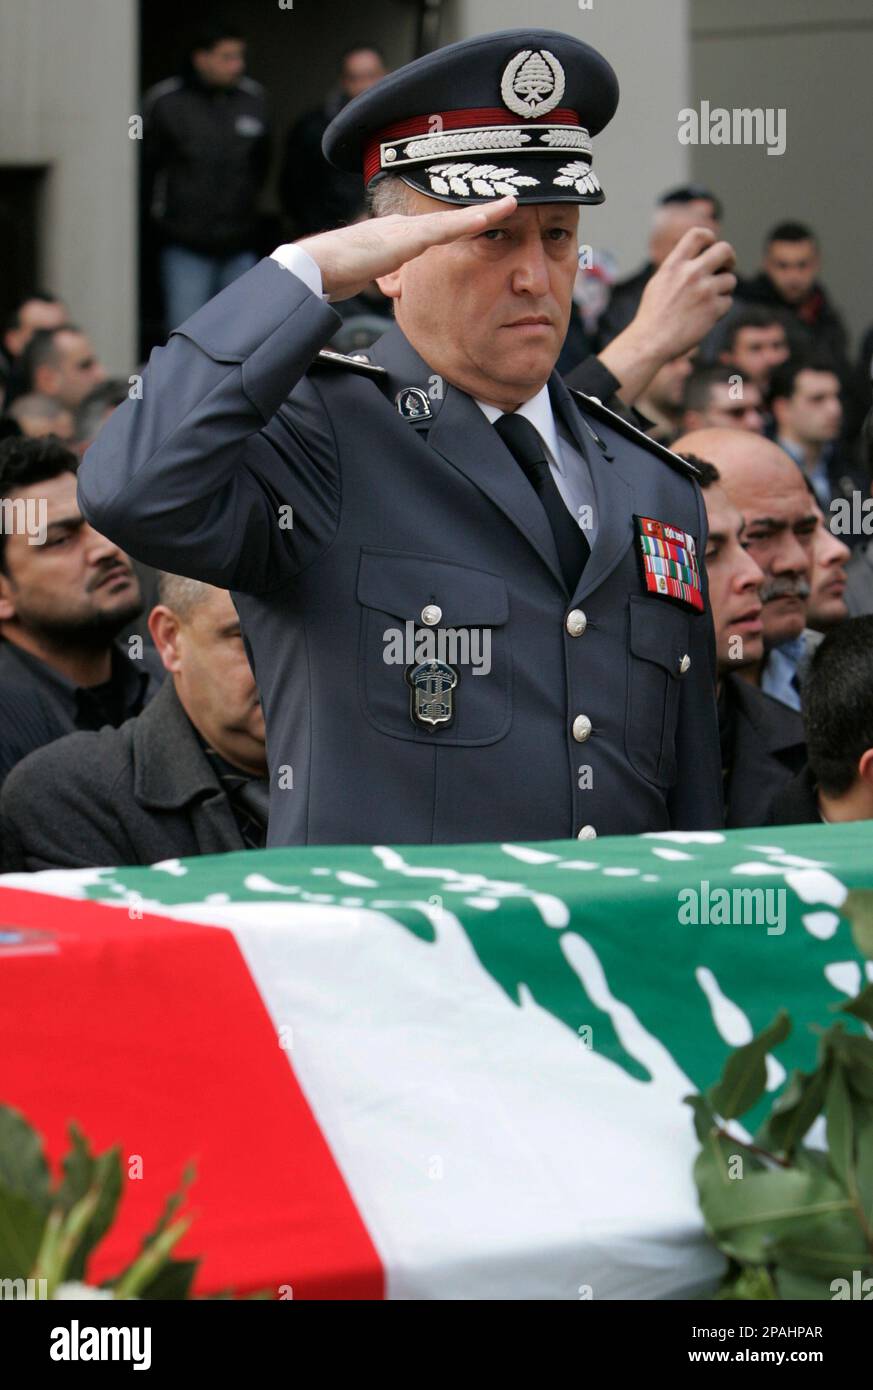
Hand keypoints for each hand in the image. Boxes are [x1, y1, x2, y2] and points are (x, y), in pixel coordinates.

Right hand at [298, 195, 518, 301]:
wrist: (315, 266)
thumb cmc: (334, 272)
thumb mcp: (366, 272)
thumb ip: (380, 271)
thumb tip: (381, 278)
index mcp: (397, 234)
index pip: (437, 227)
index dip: (464, 221)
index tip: (489, 217)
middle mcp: (403, 226)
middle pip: (449, 217)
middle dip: (482, 209)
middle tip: (513, 200)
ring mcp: (404, 230)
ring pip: (450, 220)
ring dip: (482, 212)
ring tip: (511, 204)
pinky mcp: (403, 239)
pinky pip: (441, 231)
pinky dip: (465, 224)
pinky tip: (486, 218)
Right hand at [631, 227, 736, 360]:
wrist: (650, 342)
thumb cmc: (653, 315)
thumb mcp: (659, 282)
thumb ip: (678, 268)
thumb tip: (700, 258)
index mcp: (674, 265)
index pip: (698, 235)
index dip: (710, 237)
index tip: (711, 247)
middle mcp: (690, 274)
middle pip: (725, 250)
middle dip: (729, 258)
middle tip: (726, 268)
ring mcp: (704, 291)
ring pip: (730, 280)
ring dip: (723, 290)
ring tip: (707, 302)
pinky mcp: (713, 309)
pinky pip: (728, 302)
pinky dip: (720, 309)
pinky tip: (704, 317)